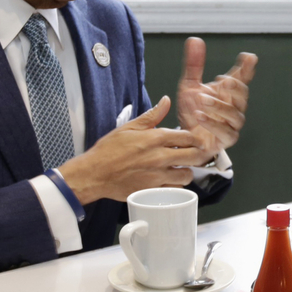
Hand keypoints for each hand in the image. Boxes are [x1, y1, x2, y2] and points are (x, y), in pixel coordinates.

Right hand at [57, 97, 212, 203]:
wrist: (94, 173)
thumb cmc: (108, 151)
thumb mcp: (129, 127)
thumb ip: (152, 116)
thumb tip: (165, 101)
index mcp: (156, 138)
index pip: (189, 137)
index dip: (195, 138)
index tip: (194, 140)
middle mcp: (160, 157)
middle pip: (194, 156)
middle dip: (197, 154)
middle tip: (192, 154)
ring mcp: (158, 175)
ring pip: (187, 175)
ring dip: (186, 171)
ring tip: (179, 169)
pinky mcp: (153, 191)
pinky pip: (175, 190)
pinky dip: (175, 186)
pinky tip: (169, 181)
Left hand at [177, 37, 257, 154]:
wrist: (185, 138)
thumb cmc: (193, 111)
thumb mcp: (189, 85)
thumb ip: (194, 65)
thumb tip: (195, 40)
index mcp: (228, 92)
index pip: (242, 78)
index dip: (247, 68)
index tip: (248, 58)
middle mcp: (234, 106)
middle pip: (243, 95)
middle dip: (236, 87)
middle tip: (224, 81)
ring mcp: (232, 124)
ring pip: (235, 114)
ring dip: (219, 106)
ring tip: (202, 99)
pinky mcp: (226, 139)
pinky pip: (225, 132)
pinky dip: (213, 124)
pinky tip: (200, 116)